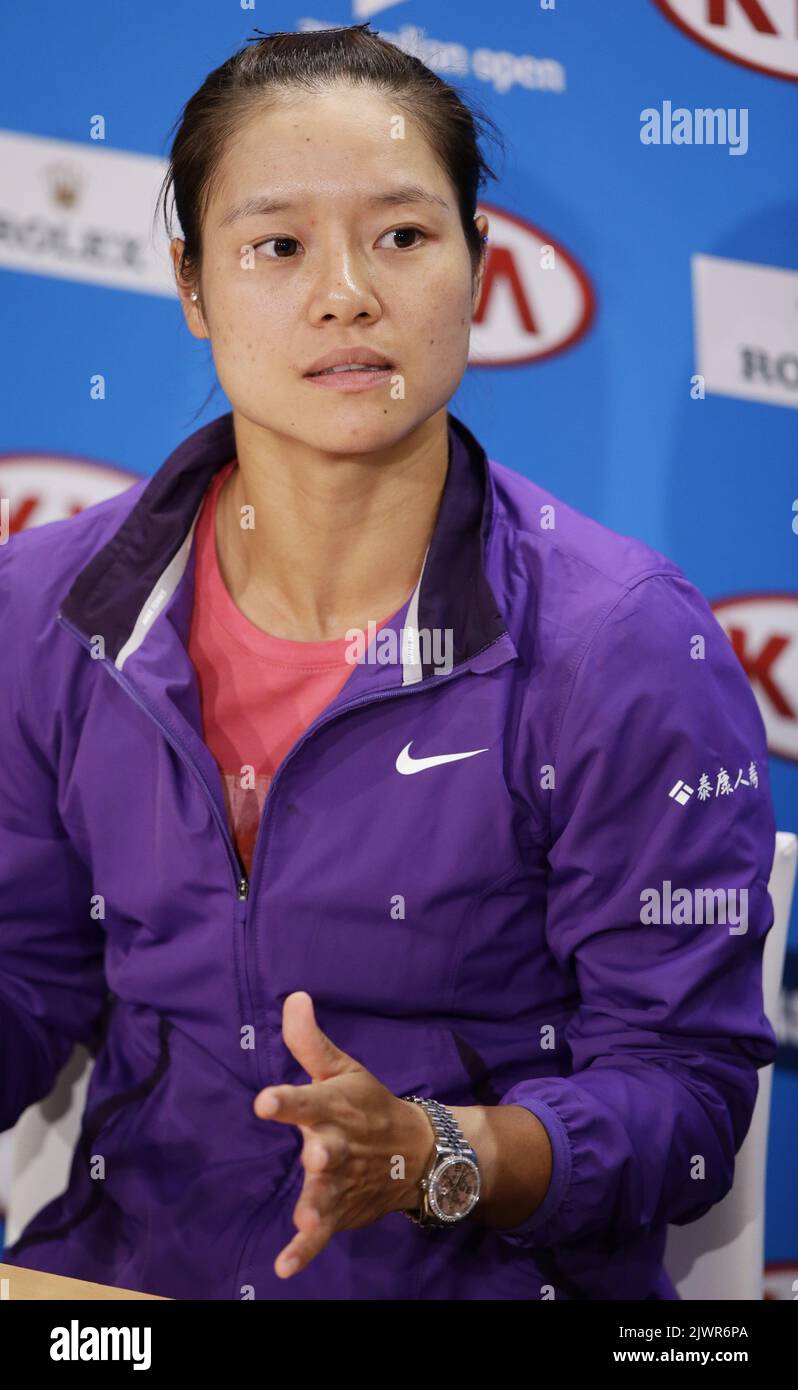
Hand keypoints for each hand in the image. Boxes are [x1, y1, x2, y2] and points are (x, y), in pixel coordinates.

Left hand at [252, 991, 434, 1279]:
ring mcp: (341, 1182)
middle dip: (323, 1155)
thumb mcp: (341, 1069)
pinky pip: (321, 1235)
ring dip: (319, 1205)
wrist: (417, 1153)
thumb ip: (309, 1041)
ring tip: (307, 1218)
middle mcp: (337, 1145)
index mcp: (332, 1107)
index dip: (287, 1100)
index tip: (265, 1101)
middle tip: (316, 1156)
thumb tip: (292, 996)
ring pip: (328, 1195)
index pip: (306, 1100)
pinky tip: (284, 1267)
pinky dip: (305, 1251)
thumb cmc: (368, 1104)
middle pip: (328, 1151)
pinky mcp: (341, 1211)